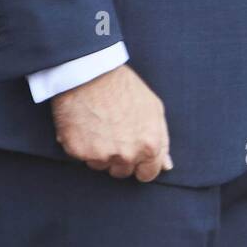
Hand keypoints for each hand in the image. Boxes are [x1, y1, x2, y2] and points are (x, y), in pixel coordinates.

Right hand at [50, 63, 171, 181]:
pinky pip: (81, 158)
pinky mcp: (79, 152)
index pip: (148, 174)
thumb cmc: (124, 87)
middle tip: (112, 130)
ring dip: (99, 152)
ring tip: (98, 124)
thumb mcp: (153, 107)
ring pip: (101, 166)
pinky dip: (82, 145)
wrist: (91, 72)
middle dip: (119, 157)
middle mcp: (128, 154)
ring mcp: (102, 155)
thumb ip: (162, 138)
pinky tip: (84, 124)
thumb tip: (167, 165)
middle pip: (123, 172)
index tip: (133, 150)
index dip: (141, 163)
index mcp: (150, 145)